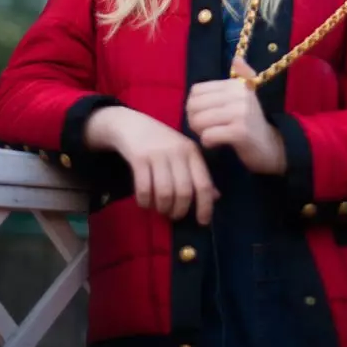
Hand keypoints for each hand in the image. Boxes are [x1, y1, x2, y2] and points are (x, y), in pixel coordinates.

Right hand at [84, 107, 218, 224]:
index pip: (204, 184)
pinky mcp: (139, 158)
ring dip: (162, 208)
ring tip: (160, 209)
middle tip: (174, 216)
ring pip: (165, 193)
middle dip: (179, 210)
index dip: (205, 206)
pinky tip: (145, 202)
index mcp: (192, 152)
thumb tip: (215, 197)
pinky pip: (144, 189)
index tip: (202, 222)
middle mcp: (178, 152)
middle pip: (184, 192)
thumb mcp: (182, 154)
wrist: (131, 125)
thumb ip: (198, 174)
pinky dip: (145, 202)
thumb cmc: (160, 142)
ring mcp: (158, 154)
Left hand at [186, 57, 286, 174]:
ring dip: (200, 132)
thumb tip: (237, 58)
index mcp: (235, 85)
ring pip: (199, 121)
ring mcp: (240, 113)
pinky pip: (208, 135)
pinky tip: (215, 143)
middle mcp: (239, 95)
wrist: (270, 145)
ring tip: (210, 135)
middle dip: (193, 120)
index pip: (196, 90)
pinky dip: (207, 142)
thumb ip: (241, 76)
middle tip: (204, 128)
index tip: (205, 115)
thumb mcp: (246, 96)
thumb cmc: (251, 121)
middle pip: (194, 105)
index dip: (193, 105)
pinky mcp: (240, 132)